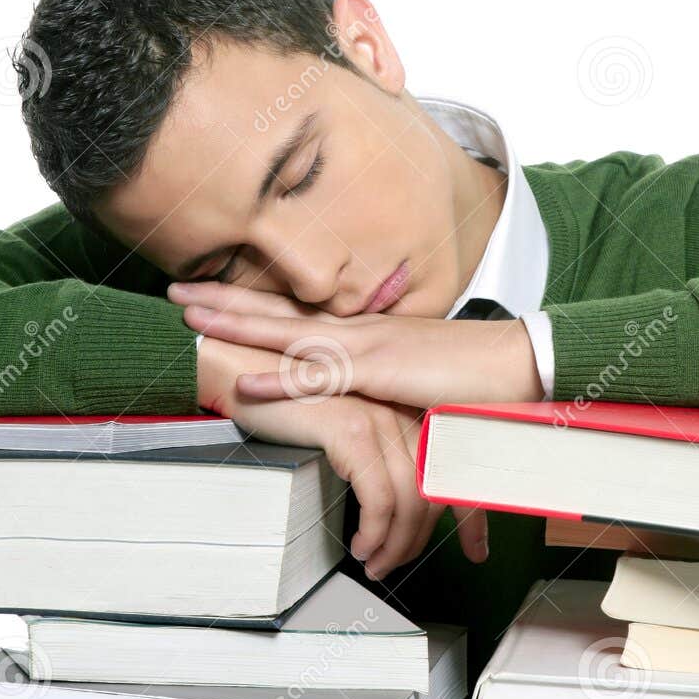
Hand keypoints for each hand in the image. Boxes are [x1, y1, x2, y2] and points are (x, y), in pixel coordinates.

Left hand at [173, 280, 543, 408]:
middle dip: (224, 299)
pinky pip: (323, 379)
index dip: (251, 302)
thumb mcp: (414, 386)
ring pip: (288, 332)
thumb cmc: (475, 382)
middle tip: (175, 289)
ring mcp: (368, 348)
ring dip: (237, 322)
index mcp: (365, 334)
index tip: (210, 295)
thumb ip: (381, 393)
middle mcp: (359, 332)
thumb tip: (359, 409)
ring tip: (190, 315)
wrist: (522, 367)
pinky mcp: (383, 374)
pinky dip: (283, 381)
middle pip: (278, 309)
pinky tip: (247, 381)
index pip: (296, 312)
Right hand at [197, 336, 487, 580]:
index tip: (475, 548)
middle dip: (424, 538)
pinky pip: (378, 497)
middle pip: (436, 487)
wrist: (243, 364)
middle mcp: (402, 410)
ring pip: (411, 498)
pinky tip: (363, 545)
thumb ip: (379, 454)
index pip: (454, 467)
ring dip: (396, 543)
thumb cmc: (290, 398)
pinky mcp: (353, 430)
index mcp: (407, 406)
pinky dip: (375, 531)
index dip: (471, 515)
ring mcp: (380, 418)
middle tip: (399, 564)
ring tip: (377, 563)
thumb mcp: (348, 427)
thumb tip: (396, 505)